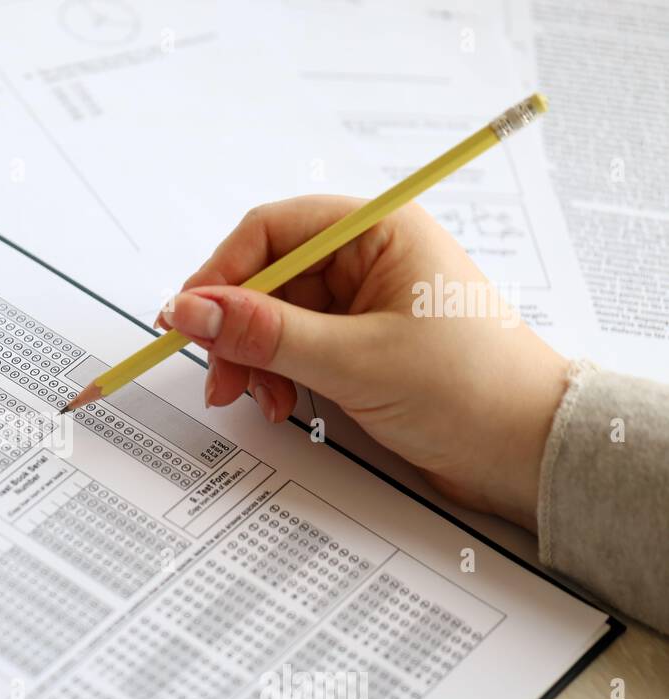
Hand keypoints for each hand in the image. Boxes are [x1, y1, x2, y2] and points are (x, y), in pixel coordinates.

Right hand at [163, 196, 568, 530]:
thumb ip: (265, 333)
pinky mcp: (362, 344)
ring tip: (252, 399)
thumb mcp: (354, 361)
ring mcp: (364, 303)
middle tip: (216, 374)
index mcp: (379, 231)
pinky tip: (282, 404)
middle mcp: (368, 258)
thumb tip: (189, 309)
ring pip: (276, 317)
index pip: (272, 230)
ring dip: (254, 358)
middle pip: (267, 276)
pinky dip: (278, 375)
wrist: (527, 452)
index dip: (222, 272)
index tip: (186, 318)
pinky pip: (297, 347)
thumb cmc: (469, 390)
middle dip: (235, 328)